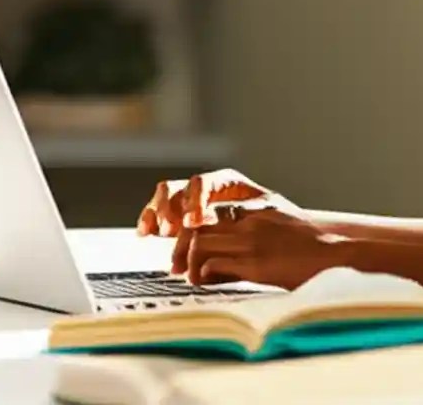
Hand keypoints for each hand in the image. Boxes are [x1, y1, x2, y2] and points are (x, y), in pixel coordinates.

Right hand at [137, 168, 283, 236]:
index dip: (195, 202)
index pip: (203, 183)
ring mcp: (190, 203)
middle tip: (170, 230)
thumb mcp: (261, 216)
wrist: (277, 239)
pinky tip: (145, 233)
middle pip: (179, 188)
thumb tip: (211, 221)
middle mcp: (206, 190)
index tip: (193, 222)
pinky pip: (158, 214)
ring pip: (165, 198)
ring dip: (158, 214)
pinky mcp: (180, 219)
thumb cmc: (274, 223)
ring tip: (159, 233)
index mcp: (226, 183)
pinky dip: (150, 221)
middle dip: (171, 209)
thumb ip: (234, 216)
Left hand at [181, 208, 342, 288]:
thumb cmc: (316, 250)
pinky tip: (205, 283)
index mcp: (258, 212)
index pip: (213, 213)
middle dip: (182, 246)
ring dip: (189, 262)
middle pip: (200, 226)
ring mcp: (252, 243)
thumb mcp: (284, 230)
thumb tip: (240, 250)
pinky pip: (214, 265)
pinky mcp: (255, 264)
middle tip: (177, 265)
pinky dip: (203, 275)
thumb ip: (259, 233)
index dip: (195, 229)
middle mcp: (251, 223)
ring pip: (200, 243)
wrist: (338, 256)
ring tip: (190, 277)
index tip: (189, 246)